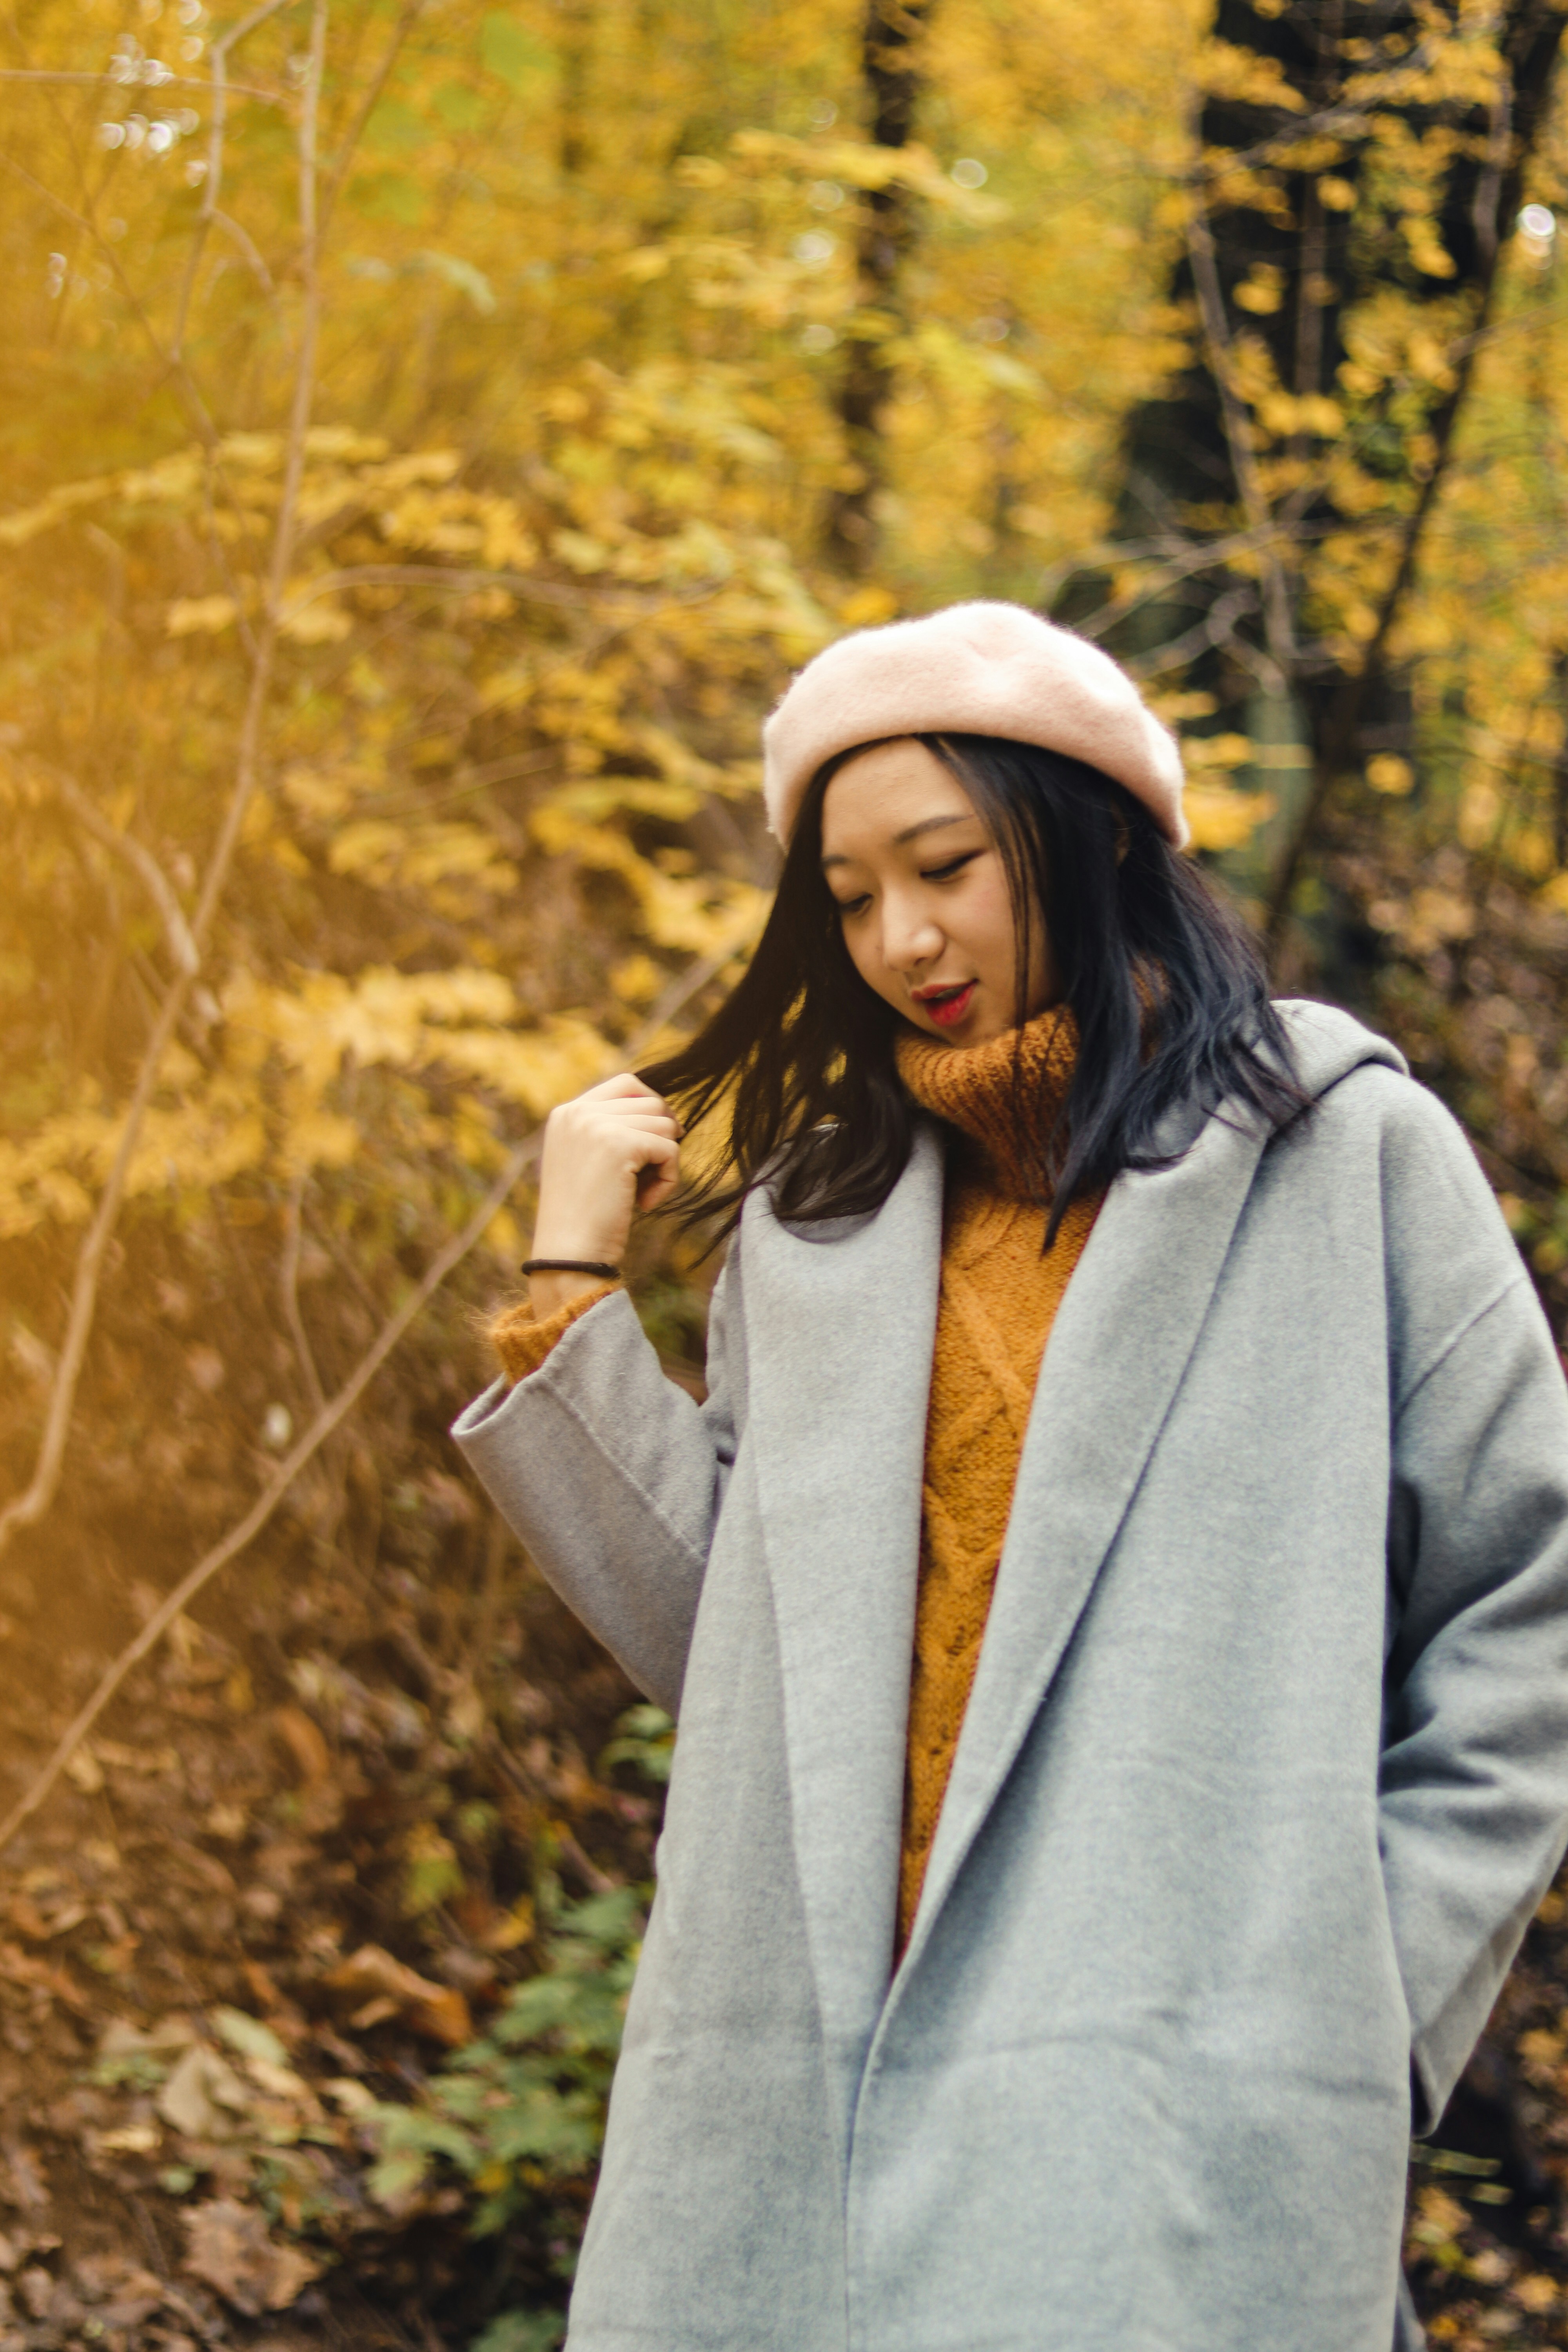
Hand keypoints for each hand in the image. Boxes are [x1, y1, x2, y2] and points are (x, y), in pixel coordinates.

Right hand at [527, 1073, 681, 1317]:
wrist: (568, 1256)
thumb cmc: (584, 1219)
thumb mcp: (589, 1163)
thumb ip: (613, 1133)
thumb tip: (668, 1116)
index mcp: (567, 1113)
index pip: (626, 1085)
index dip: (651, 1109)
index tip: (654, 1144)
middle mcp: (578, 1112)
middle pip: (652, 1103)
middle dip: (661, 1139)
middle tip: (648, 1176)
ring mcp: (596, 1125)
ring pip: (665, 1125)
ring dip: (665, 1162)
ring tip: (642, 1194)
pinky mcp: (619, 1144)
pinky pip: (671, 1149)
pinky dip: (669, 1180)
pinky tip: (645, 1204)